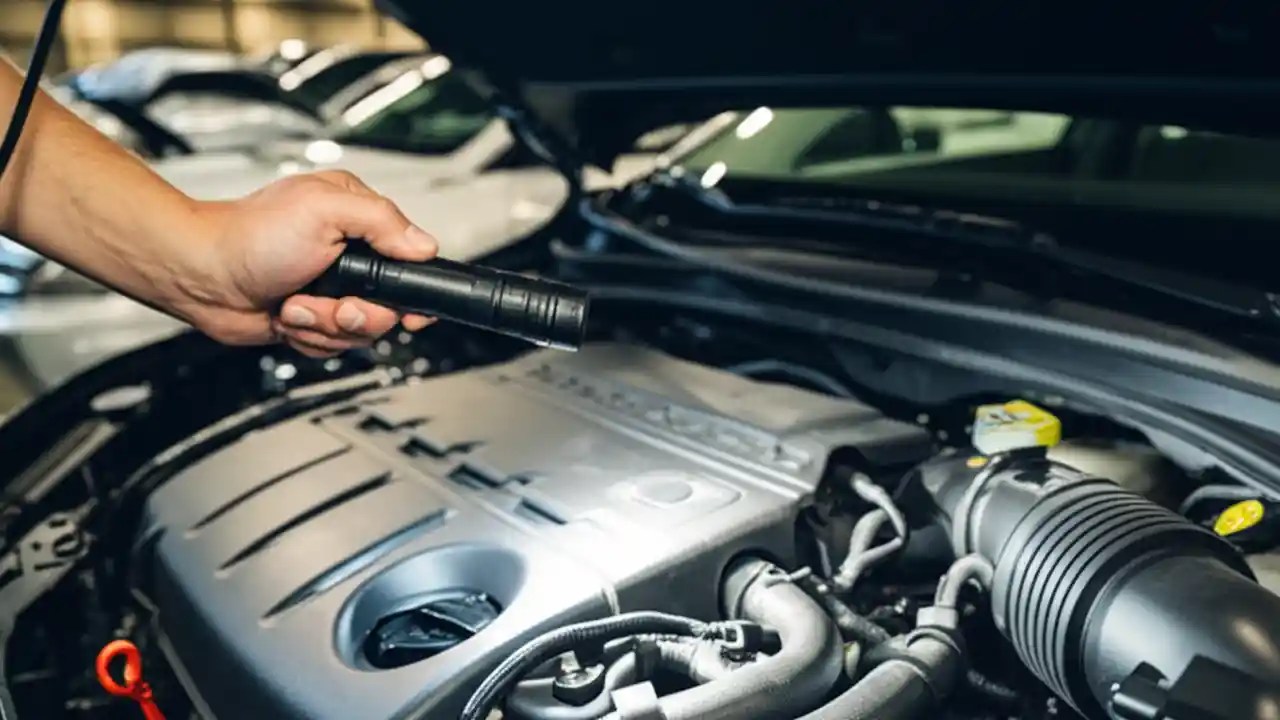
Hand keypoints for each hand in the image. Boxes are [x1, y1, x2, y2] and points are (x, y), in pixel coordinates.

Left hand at [182, 170, 437, 356]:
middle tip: (334, 304)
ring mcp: (333, 290)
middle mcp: (351, 257)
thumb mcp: (324, 209)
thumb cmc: (248, 236)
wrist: (201, 276)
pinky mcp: (314, 319)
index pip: (412, 260)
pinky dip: (310, 337)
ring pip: (362, 332)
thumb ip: (382, 221)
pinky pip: (334, 345)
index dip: (414, 292)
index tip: (408, 311)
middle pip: (391, 308)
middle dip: (358, 314)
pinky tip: (288, 315)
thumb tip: (424, 245)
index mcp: (359, 221)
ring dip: (325, 326)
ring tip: (297, 304)